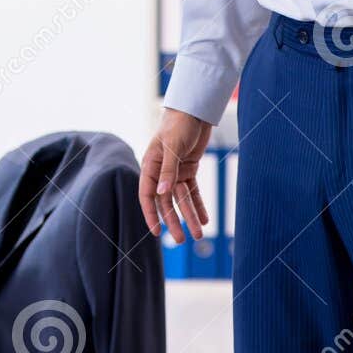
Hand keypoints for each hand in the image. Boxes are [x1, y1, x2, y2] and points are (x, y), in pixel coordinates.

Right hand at [138, 107, 212, 242]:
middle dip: (174, 221)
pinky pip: (192, 191)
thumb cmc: (178, 125)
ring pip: (181, 199)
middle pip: (166, 202)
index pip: (147, 195)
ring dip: (190, 216)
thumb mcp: (172, 147)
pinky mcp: (188, 169)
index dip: (151, 214)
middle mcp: (160, 172)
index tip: (157, 232)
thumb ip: (167, 170)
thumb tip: (161, 194)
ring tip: (199, 234)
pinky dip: (199, 204)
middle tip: (181, 240)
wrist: (193, 111)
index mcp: (150, 166)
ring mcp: (175, 172)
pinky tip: (205, 219)